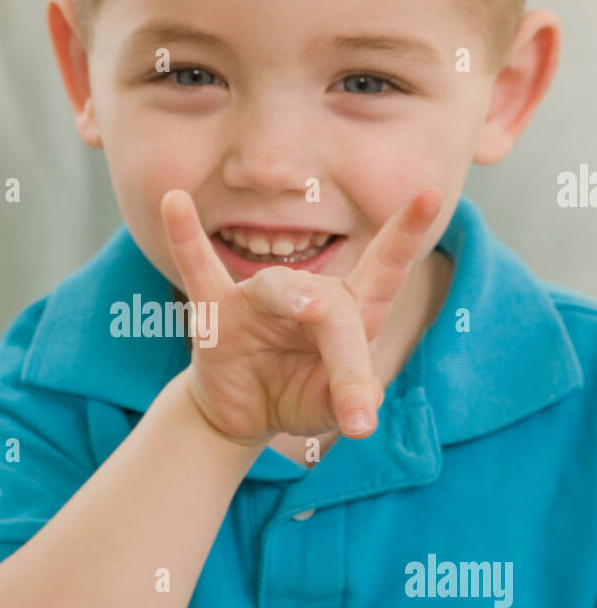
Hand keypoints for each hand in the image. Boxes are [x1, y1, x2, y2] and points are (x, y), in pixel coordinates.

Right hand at [160, 186, 443, 448]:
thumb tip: (363, 413)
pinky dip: (186, 238)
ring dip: (294, 301)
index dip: (405, 233)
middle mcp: (308, 295)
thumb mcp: (329, 407)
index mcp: (350, 312)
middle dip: (348, 355)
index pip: (384, 269)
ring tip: (312, 312)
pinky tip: (175, 203)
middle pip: (335, 304)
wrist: (243, 415)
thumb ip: (350, 401)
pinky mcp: (216, 313)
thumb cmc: (297, 397)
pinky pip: (198, 269)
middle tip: (357, 409)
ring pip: (279, 289)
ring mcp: (258, 300)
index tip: (432, 192)